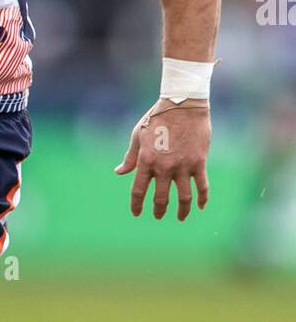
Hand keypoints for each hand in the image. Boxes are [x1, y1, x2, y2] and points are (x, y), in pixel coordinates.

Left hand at [114, 99, 210, 220]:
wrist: (182, 104)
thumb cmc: (157, 118)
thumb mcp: (138, 135)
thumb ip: (130, 157)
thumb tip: (119, 172)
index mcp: (146, 161)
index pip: (138, 190)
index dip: (136, 205)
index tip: (136, 213)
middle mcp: (164, 167)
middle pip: (161, 198)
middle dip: (159, 210)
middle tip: (158, 215)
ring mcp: (183, 166)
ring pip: (183, 197)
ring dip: (181, 211)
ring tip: (180, 217)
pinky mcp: (199, 162)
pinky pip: (202, 186)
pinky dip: (202, 199)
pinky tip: (200, 207)